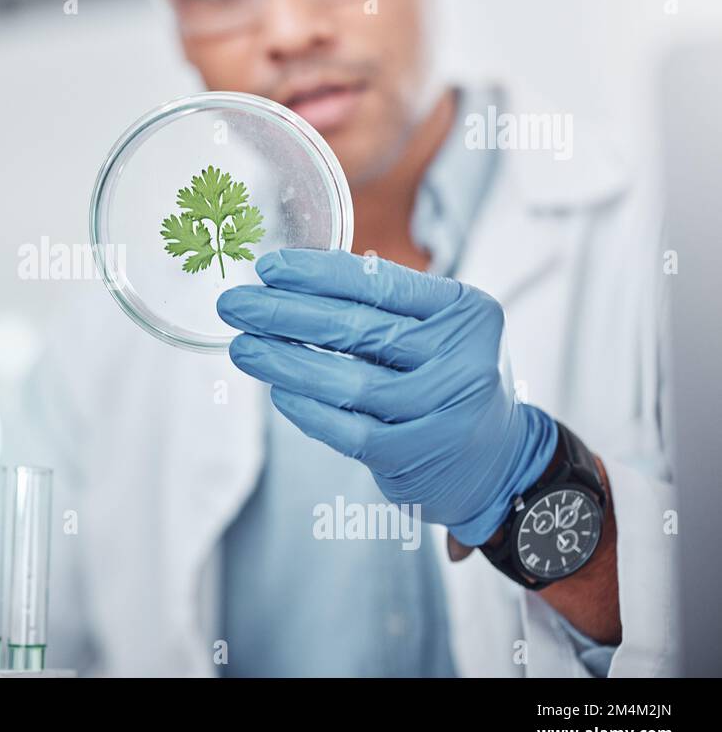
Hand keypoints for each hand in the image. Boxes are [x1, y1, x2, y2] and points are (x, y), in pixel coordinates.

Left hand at [216, 248, 557, 545]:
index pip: (381, 284)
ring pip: (347, 382)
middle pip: (356, 329)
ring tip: (242, 348)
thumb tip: (290, 282)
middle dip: (284, 313)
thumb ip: (384, 307)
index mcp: (465, 312)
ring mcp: (441, 410)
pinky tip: (277, 392)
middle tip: (234, 304)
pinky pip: (347, 430)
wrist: (497, 464)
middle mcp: (461, 358)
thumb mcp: (438, 331)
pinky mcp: (416, 455)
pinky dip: (307, 410)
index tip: (267, 267)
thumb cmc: (447, 380)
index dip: (317, 274)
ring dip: (284, 362)